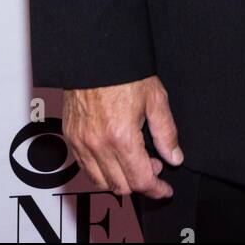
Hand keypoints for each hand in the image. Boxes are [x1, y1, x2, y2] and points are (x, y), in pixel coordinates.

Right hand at [63, 74, 183, 198]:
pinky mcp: (70, 137)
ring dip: (120, 179)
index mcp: (122, 136)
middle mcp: (97, 144)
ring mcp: (81, 142)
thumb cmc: (125, 72)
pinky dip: (101, 170)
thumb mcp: (155, 99)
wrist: (95, 54)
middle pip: (121, 186)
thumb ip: (166, 132)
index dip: (156, 189)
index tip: (164, 190)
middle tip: (154, 166)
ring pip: (101, 182)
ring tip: (135, 159)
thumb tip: (174, 157)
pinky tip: (114, 155)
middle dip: (140, 182)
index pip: (140, 179)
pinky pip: (85, 168)